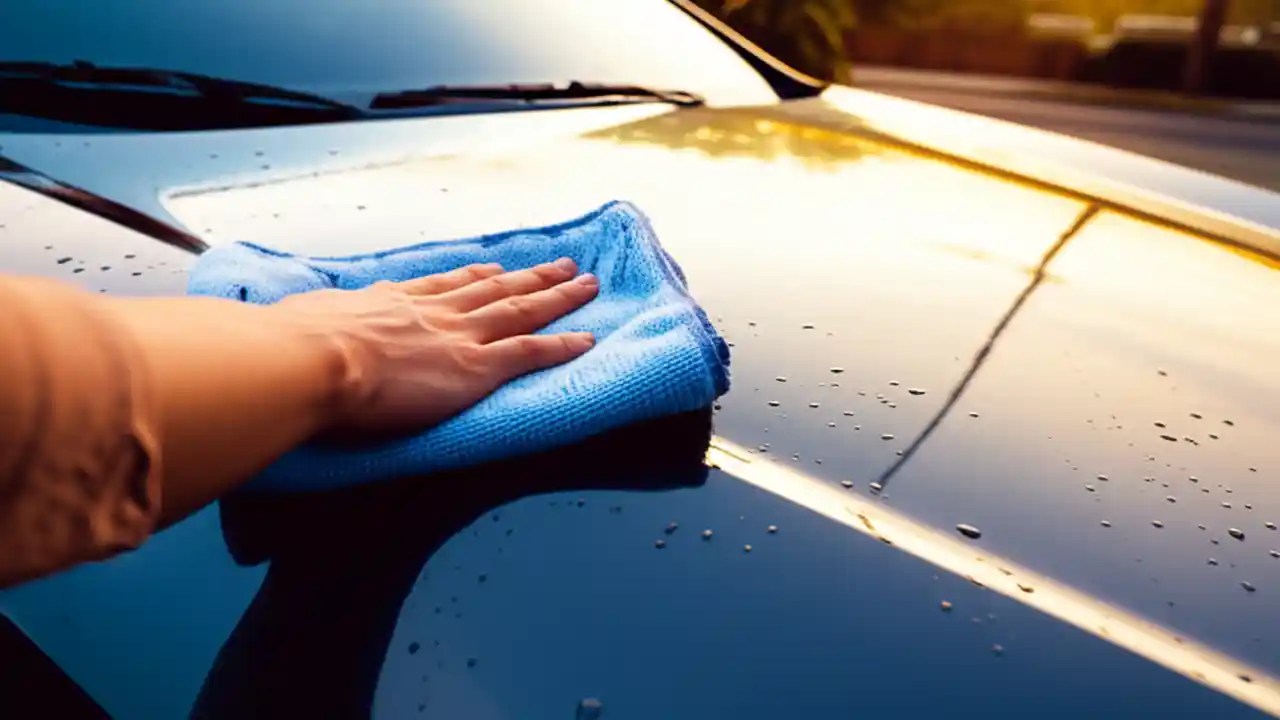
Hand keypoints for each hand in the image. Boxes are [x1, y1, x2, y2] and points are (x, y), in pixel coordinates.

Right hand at [276, 258, 598, 436]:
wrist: (311, 360)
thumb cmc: (293, 346)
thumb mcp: (300, 322)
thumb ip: (310, 325)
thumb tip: (290, 327)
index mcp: (391, 301)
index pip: (443, 285)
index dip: (474, 276)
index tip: (494, 267)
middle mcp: (432, 311)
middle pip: (492, 288)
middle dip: (528, 276)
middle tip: (560, 265)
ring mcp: (457, 336)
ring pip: (520, 309)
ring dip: (556, 296)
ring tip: (584, 285)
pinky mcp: (475, 367)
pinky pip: (530, 352)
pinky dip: (562, 344)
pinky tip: (587, 339)